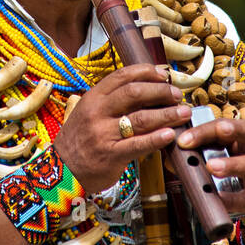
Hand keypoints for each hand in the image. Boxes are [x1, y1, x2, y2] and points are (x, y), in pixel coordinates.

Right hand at [52, 64, 191, 192]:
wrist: (62, 171)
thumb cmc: (81, 140)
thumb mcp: (89, 112)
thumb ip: (112, 101)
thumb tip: (147, 89)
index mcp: (93, 98)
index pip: (122, 76)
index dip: (146, 72)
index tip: (164, 75)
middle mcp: (97, 112)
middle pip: (134, 93)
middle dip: (160, 92)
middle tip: (177, 95)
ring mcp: (103, 134)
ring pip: (140, 118)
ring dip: (166, 114)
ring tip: (183, 113)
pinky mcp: (110, 155)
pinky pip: (137, 144)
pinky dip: (156, 139)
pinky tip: (170, 134)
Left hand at [175, 119, 244, 220]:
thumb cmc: (236, 169)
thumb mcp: (221, 156)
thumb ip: (199, 153)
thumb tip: (169, 157)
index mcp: (242, 135)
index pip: (224, 125)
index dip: (203, 129)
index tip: (182, 139)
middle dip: (222, 131)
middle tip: (195, 140)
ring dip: (230, 165)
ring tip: (211, 167)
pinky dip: (233, 199)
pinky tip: (219, 198)